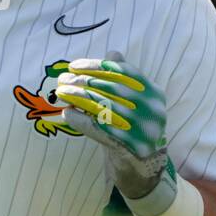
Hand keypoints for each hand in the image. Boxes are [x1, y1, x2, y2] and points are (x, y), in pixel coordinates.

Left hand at [55, 51, 173, 200]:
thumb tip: (112, 53)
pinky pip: (100, 131)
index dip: (97, 66)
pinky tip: (66, 113)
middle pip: (112, 89)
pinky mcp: (129, 148)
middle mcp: (153, 110)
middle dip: (83, 81)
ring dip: (78, 99)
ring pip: (104, 108)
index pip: (123, 72)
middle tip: (62, 79)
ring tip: (60, 93)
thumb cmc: (132, 123)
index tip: (74, 65)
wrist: (142, 162)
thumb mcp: (134, 98)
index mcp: (155, 93)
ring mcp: (143, 130)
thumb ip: (124, 76)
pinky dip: (81, 121)